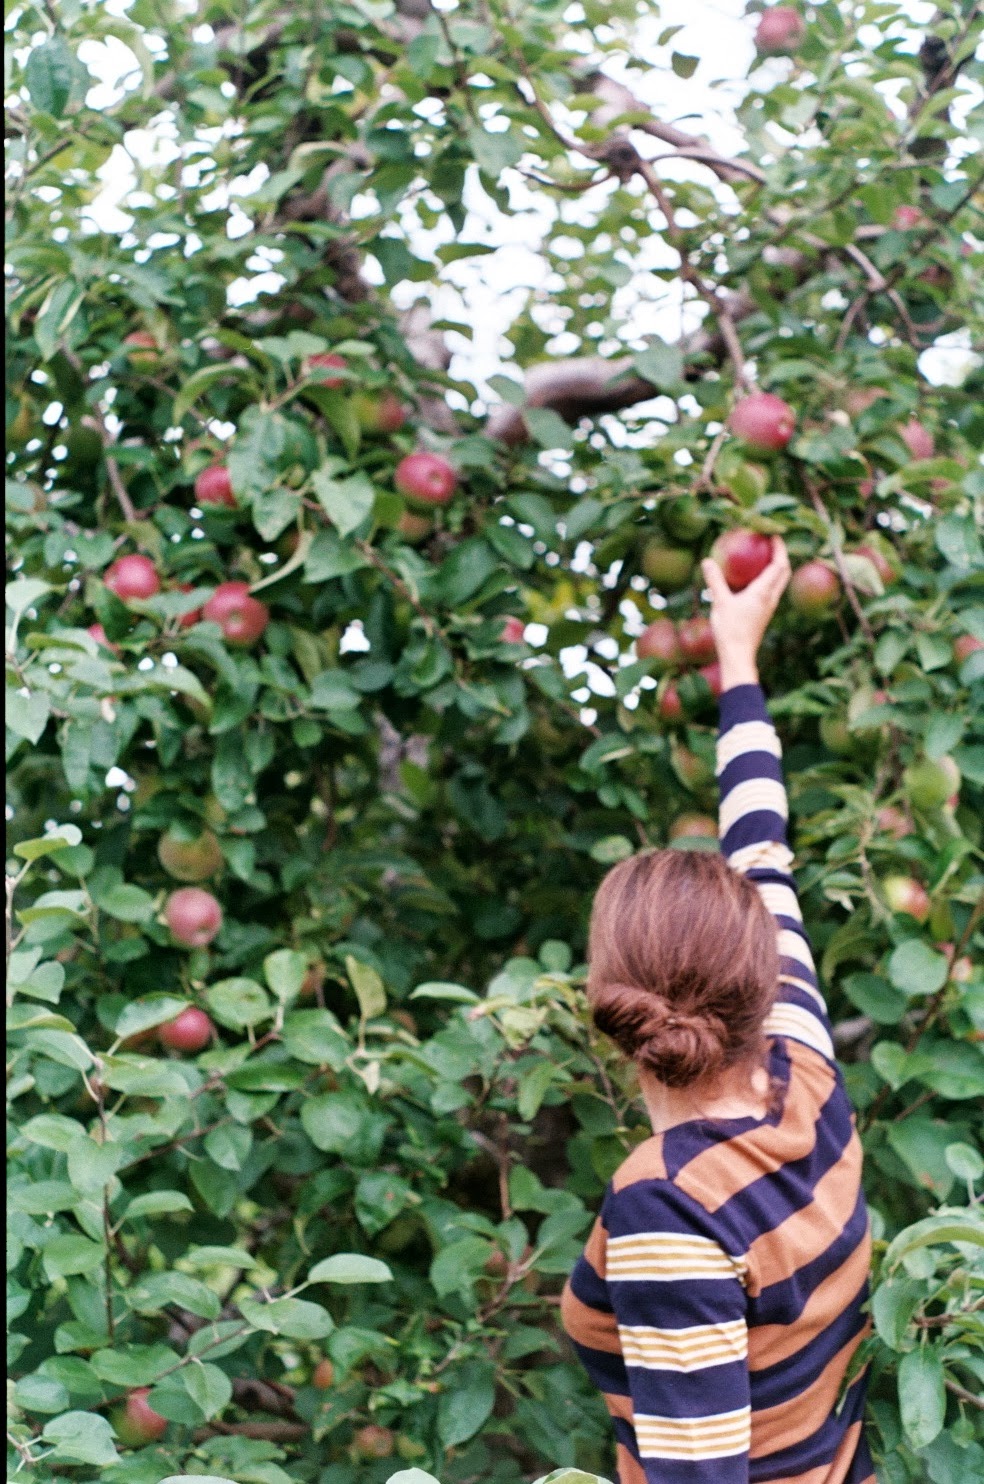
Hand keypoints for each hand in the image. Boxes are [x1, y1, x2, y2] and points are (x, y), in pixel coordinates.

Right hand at [701, 537, 790, 689]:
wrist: (738, 655)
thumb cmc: (730, 630)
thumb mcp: (720, 602)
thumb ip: (715, 580)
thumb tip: (707, 561)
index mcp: (763, 592)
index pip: (779, 564)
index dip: (779, 548)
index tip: (774, 534)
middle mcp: (771, 598)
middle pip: (784, 572)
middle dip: (782, 555)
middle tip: (773, 543)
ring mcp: (769, 607)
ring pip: (780, 582)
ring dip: (777, 567)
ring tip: (765, 557)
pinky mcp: (764, 614)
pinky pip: (772, 590)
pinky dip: (769, 579)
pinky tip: (755, 579)